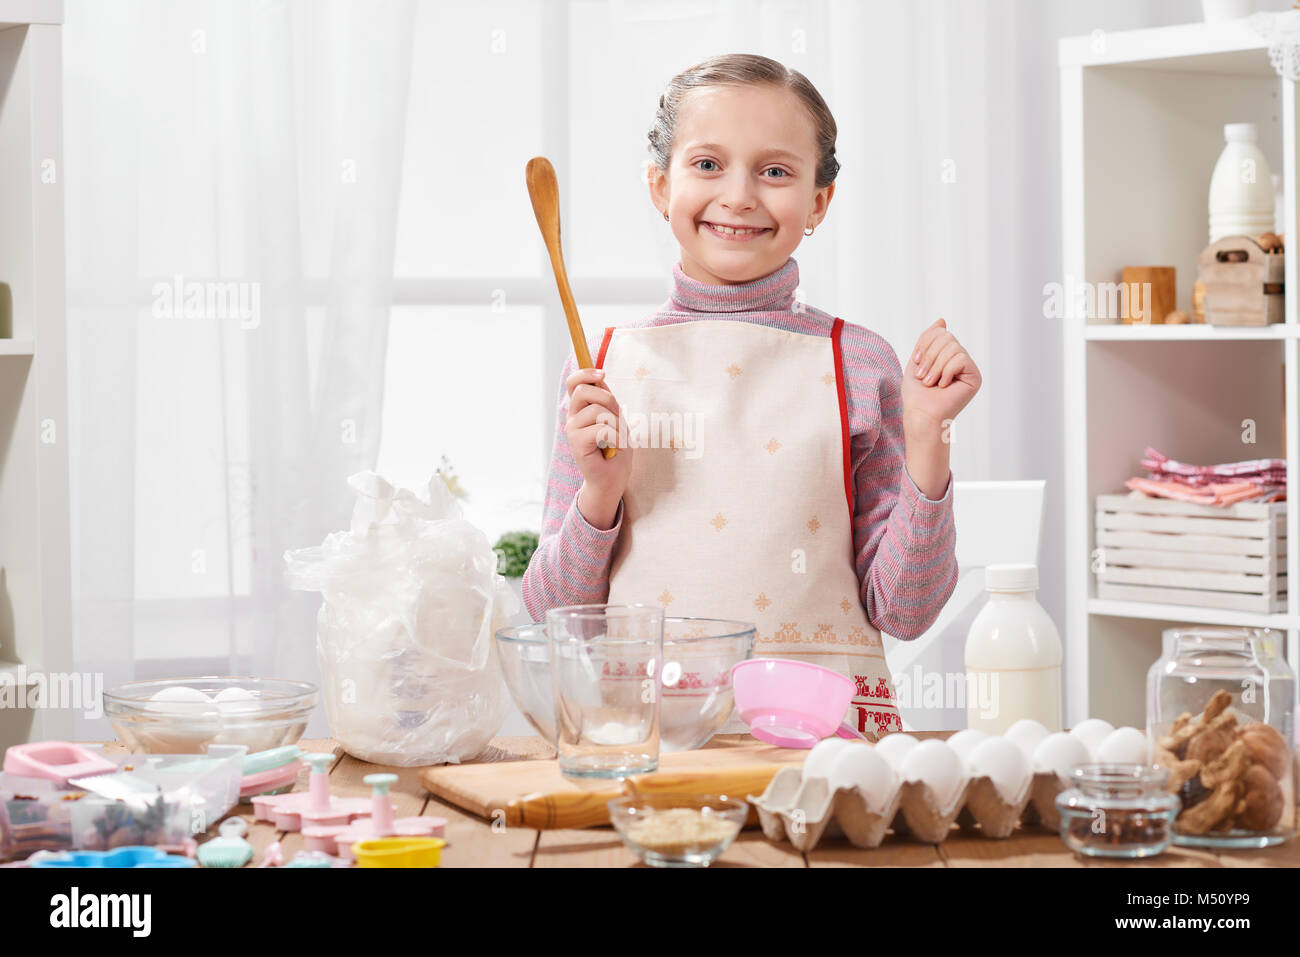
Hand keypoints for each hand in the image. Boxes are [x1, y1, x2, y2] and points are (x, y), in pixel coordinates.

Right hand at [564, 367, 632, 528]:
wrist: (612, 480)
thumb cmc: (615, 450)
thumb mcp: (615, 419)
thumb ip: (606, 400)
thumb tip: (600, 376)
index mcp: (581, 409)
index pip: (574, 382)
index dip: (585, 372)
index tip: (602, 374)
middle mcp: (573, 418)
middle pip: (583, 390)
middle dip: (608, 399)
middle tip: (617, 417)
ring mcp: (573, 430)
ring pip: (596, 410)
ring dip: (616, 424)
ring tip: (617, 438)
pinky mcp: (577, 444)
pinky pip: (601, 429)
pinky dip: (616, 437)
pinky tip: (615, 447)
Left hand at [900, 318, 981, 440]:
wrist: (920, 414)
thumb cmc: (916, 394)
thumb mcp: (918, 360)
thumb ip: (928, 340)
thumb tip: (942, 320)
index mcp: (946, 355)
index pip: (939, 332)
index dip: (925, 345)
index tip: (917, 363)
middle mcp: (960, 359)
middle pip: (946, 337)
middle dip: (930, 356)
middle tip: (924, 377)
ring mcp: (968, 368)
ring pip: (952, 347)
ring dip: (936, 367)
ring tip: (931, 383)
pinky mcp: (975, 377)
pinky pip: (960, 359)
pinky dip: (946, 372)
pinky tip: (944, 386)